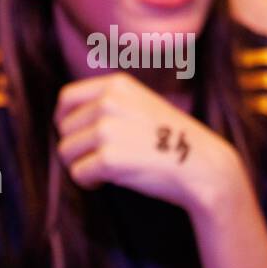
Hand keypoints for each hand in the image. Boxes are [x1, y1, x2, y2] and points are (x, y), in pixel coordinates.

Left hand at [55, 72, 239, 216]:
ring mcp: (107, 129)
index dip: (65, 120)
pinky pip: (78, 174)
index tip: (75, 136)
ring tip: (105, 171)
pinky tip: (107, 182)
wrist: (202, 166)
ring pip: (66, 152)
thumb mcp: (140, 103)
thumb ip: (108, 103)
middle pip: (64, 128)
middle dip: (77, 147)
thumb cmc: (172, 139)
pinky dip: (88, 182)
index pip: (66, 98)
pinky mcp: (109, 159)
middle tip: (99, 159)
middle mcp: (108, 102)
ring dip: (81, 165)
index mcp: (116, 85)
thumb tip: (66, 116)